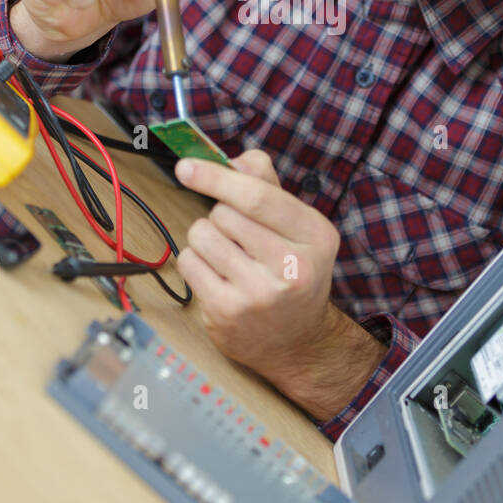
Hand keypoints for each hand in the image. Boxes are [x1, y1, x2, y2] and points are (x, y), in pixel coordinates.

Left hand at [174, 149, 387, 420]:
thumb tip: (234, 160)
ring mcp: (259, 293)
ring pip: (202, 234)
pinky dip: (196, 262)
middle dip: (220, 215)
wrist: (298, 342)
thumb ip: (268, 185)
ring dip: (206, 238)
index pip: (258, 196)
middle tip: (238, 237)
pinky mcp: (228, 312)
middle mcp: (293, 265)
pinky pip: (189, 262)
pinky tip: (217, 275)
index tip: (186, 167)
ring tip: (227, 256)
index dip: (216, 177)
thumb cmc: (292, 272)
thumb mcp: (297, 227)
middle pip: (224, 213)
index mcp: (315, 235)